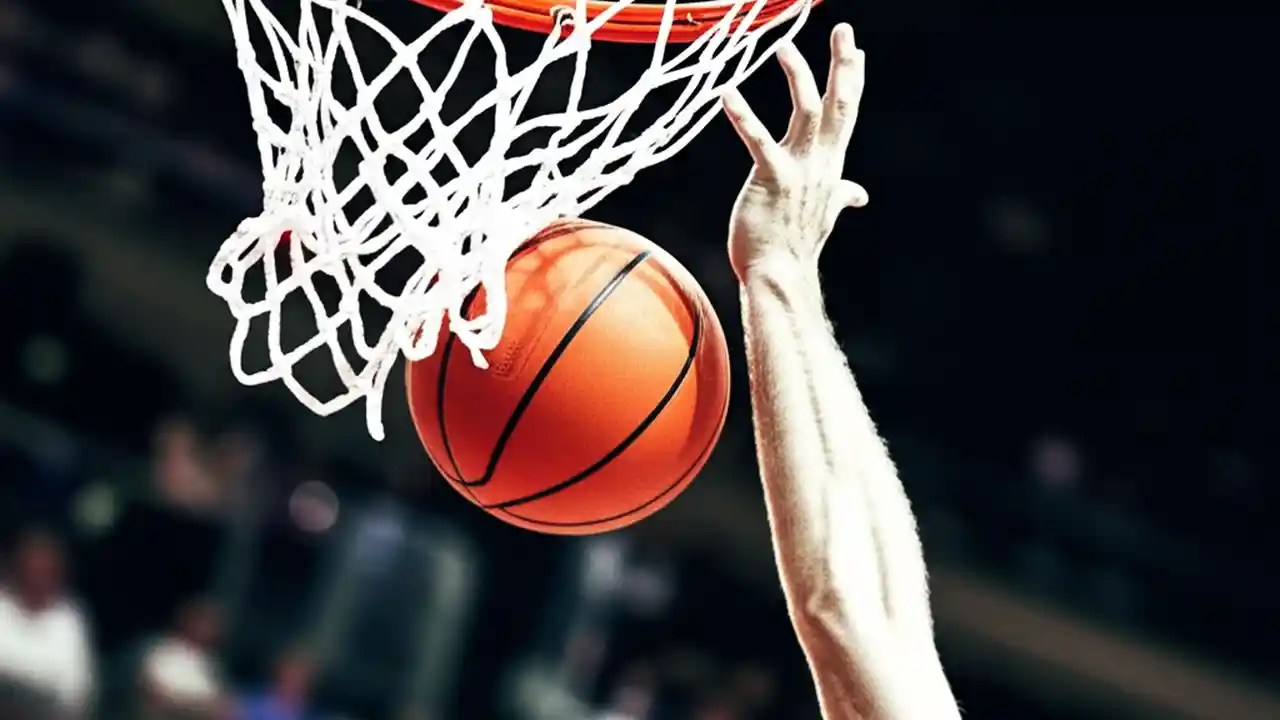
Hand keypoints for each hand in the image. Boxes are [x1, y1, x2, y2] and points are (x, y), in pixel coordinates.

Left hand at [723, 24, 868, 281]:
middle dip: (843, 65)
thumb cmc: (795, 245)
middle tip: (844, 30)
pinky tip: (728, 94)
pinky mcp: (772, 180)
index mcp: (830, 166)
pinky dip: (744, 116)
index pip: (845, 115)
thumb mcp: (824, 214)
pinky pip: (758, 140)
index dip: (852, 81)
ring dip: (796, 77)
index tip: (857, 51)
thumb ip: (840, 197)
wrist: (780, 276)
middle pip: (839, 104)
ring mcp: (798, 170)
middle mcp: (820, 163)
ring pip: (805, 112)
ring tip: (782, 47)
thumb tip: (859, 195)